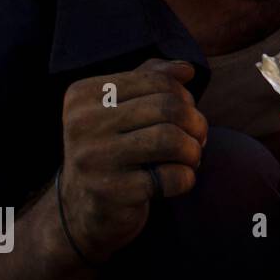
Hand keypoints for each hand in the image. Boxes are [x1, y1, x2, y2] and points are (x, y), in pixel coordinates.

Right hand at [57, 59, 207, 261]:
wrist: (83, 210)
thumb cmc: (112, 149)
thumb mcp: (122, 108)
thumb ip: (151, 79)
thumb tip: (186, 69)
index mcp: (83, 94)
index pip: (156, 80)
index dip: (184, 97)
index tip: (188, 115)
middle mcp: (82, 123)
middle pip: (168, 108)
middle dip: (196, 123)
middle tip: (198, 138)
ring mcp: (93, 159)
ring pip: (171, 139)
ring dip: (193, 150)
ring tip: (191, 158)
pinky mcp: (111, 192)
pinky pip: (171, 177)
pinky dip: (187, 178)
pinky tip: (179, 180)